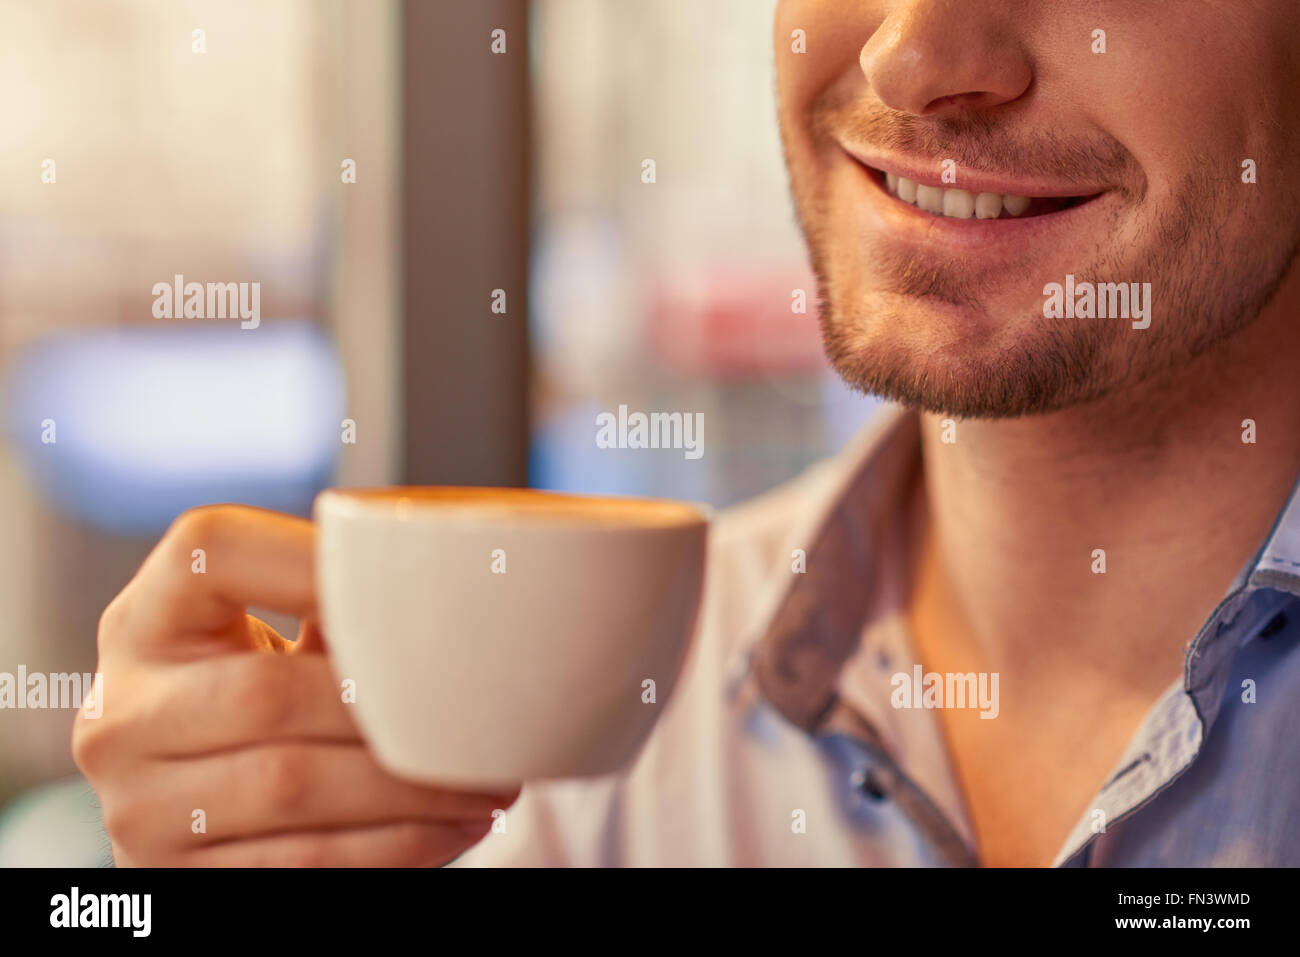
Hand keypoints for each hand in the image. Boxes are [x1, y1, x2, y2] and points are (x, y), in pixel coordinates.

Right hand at [73, 505, 517, 865]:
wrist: (200, 803)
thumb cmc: (268, 695)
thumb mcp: (276, 638)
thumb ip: (337, 605)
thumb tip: (456, 586)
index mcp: (146, 618)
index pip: (215, 551)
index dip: (315, 559)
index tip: (415, 579)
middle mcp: (121, 711)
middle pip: (267, 693)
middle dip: (393, 710)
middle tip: (484, 717)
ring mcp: (136, 805)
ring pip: (291, 788)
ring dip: (413, 789)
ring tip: (490, 781)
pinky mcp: (175, 878)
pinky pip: (303, 862)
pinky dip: (398, 844)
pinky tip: (456, 826)